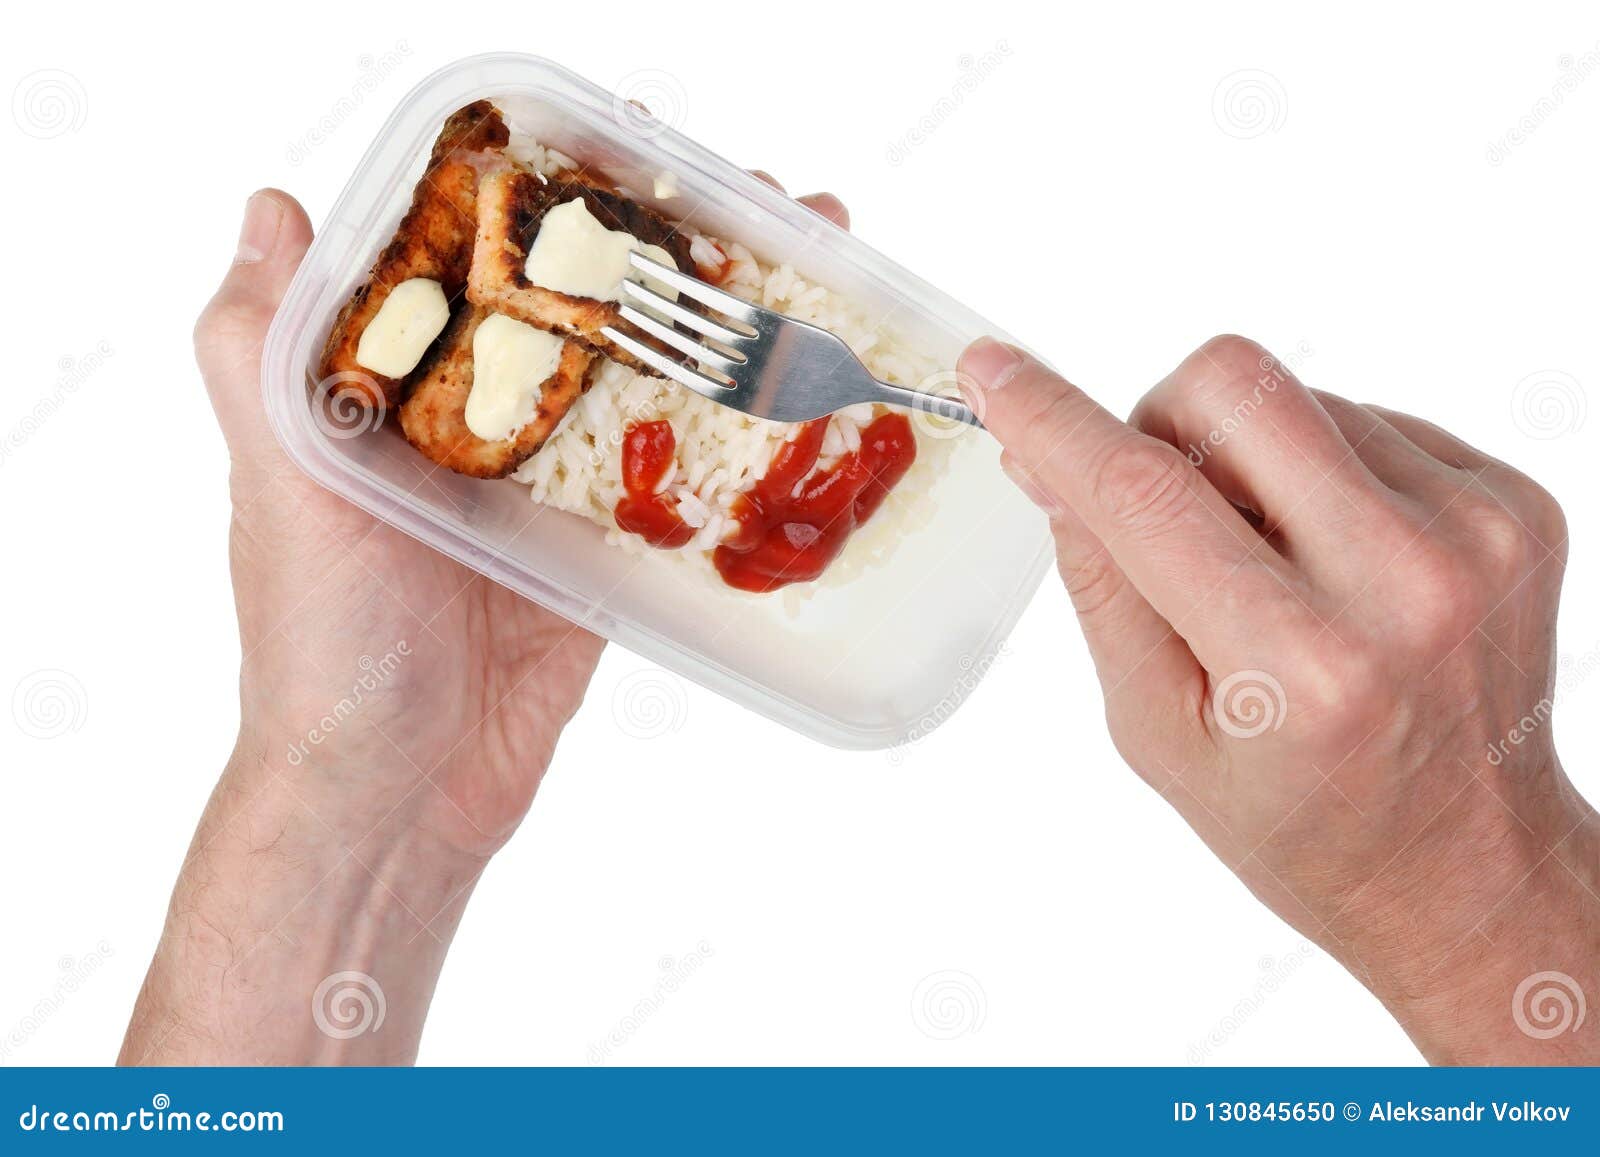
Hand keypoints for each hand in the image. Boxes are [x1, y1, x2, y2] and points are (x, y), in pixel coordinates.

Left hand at [124, 181, 850, 1064]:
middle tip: (755, 198)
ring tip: (806, 268)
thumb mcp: (285, 488)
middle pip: (584, 311)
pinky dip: (732, 446)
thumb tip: (270, 211)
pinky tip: (800, 404)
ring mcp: (550, 494)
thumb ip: (264, 356)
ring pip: (644, 388)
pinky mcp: (604, 561)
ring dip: (718, 328)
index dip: (550, 191)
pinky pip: (675, 490)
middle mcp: (478, 428)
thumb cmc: (326, 647)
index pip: (481, 259)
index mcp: (402, 391)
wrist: (394, 796)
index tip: (621, 138)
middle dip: (666, 249)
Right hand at [960, 333, 1599, 1063]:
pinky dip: (1324, 476)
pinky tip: (1336, 565)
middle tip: (1166, 510)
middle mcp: (1406, 583)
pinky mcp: (1516, 505)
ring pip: (1301, 398)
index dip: (1052, 421)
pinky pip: (1370, 425)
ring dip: (1253, 463)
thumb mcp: (1157, 730)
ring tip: (1275, 571)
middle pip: (1234, 386)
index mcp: (1302, 665)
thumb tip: (1045, 462)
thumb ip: (1101, 583)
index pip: (1143, 496)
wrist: (1464, 866)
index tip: (993, 368)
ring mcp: (1477, 534)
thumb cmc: (1300, 818)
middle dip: (1164, 422)